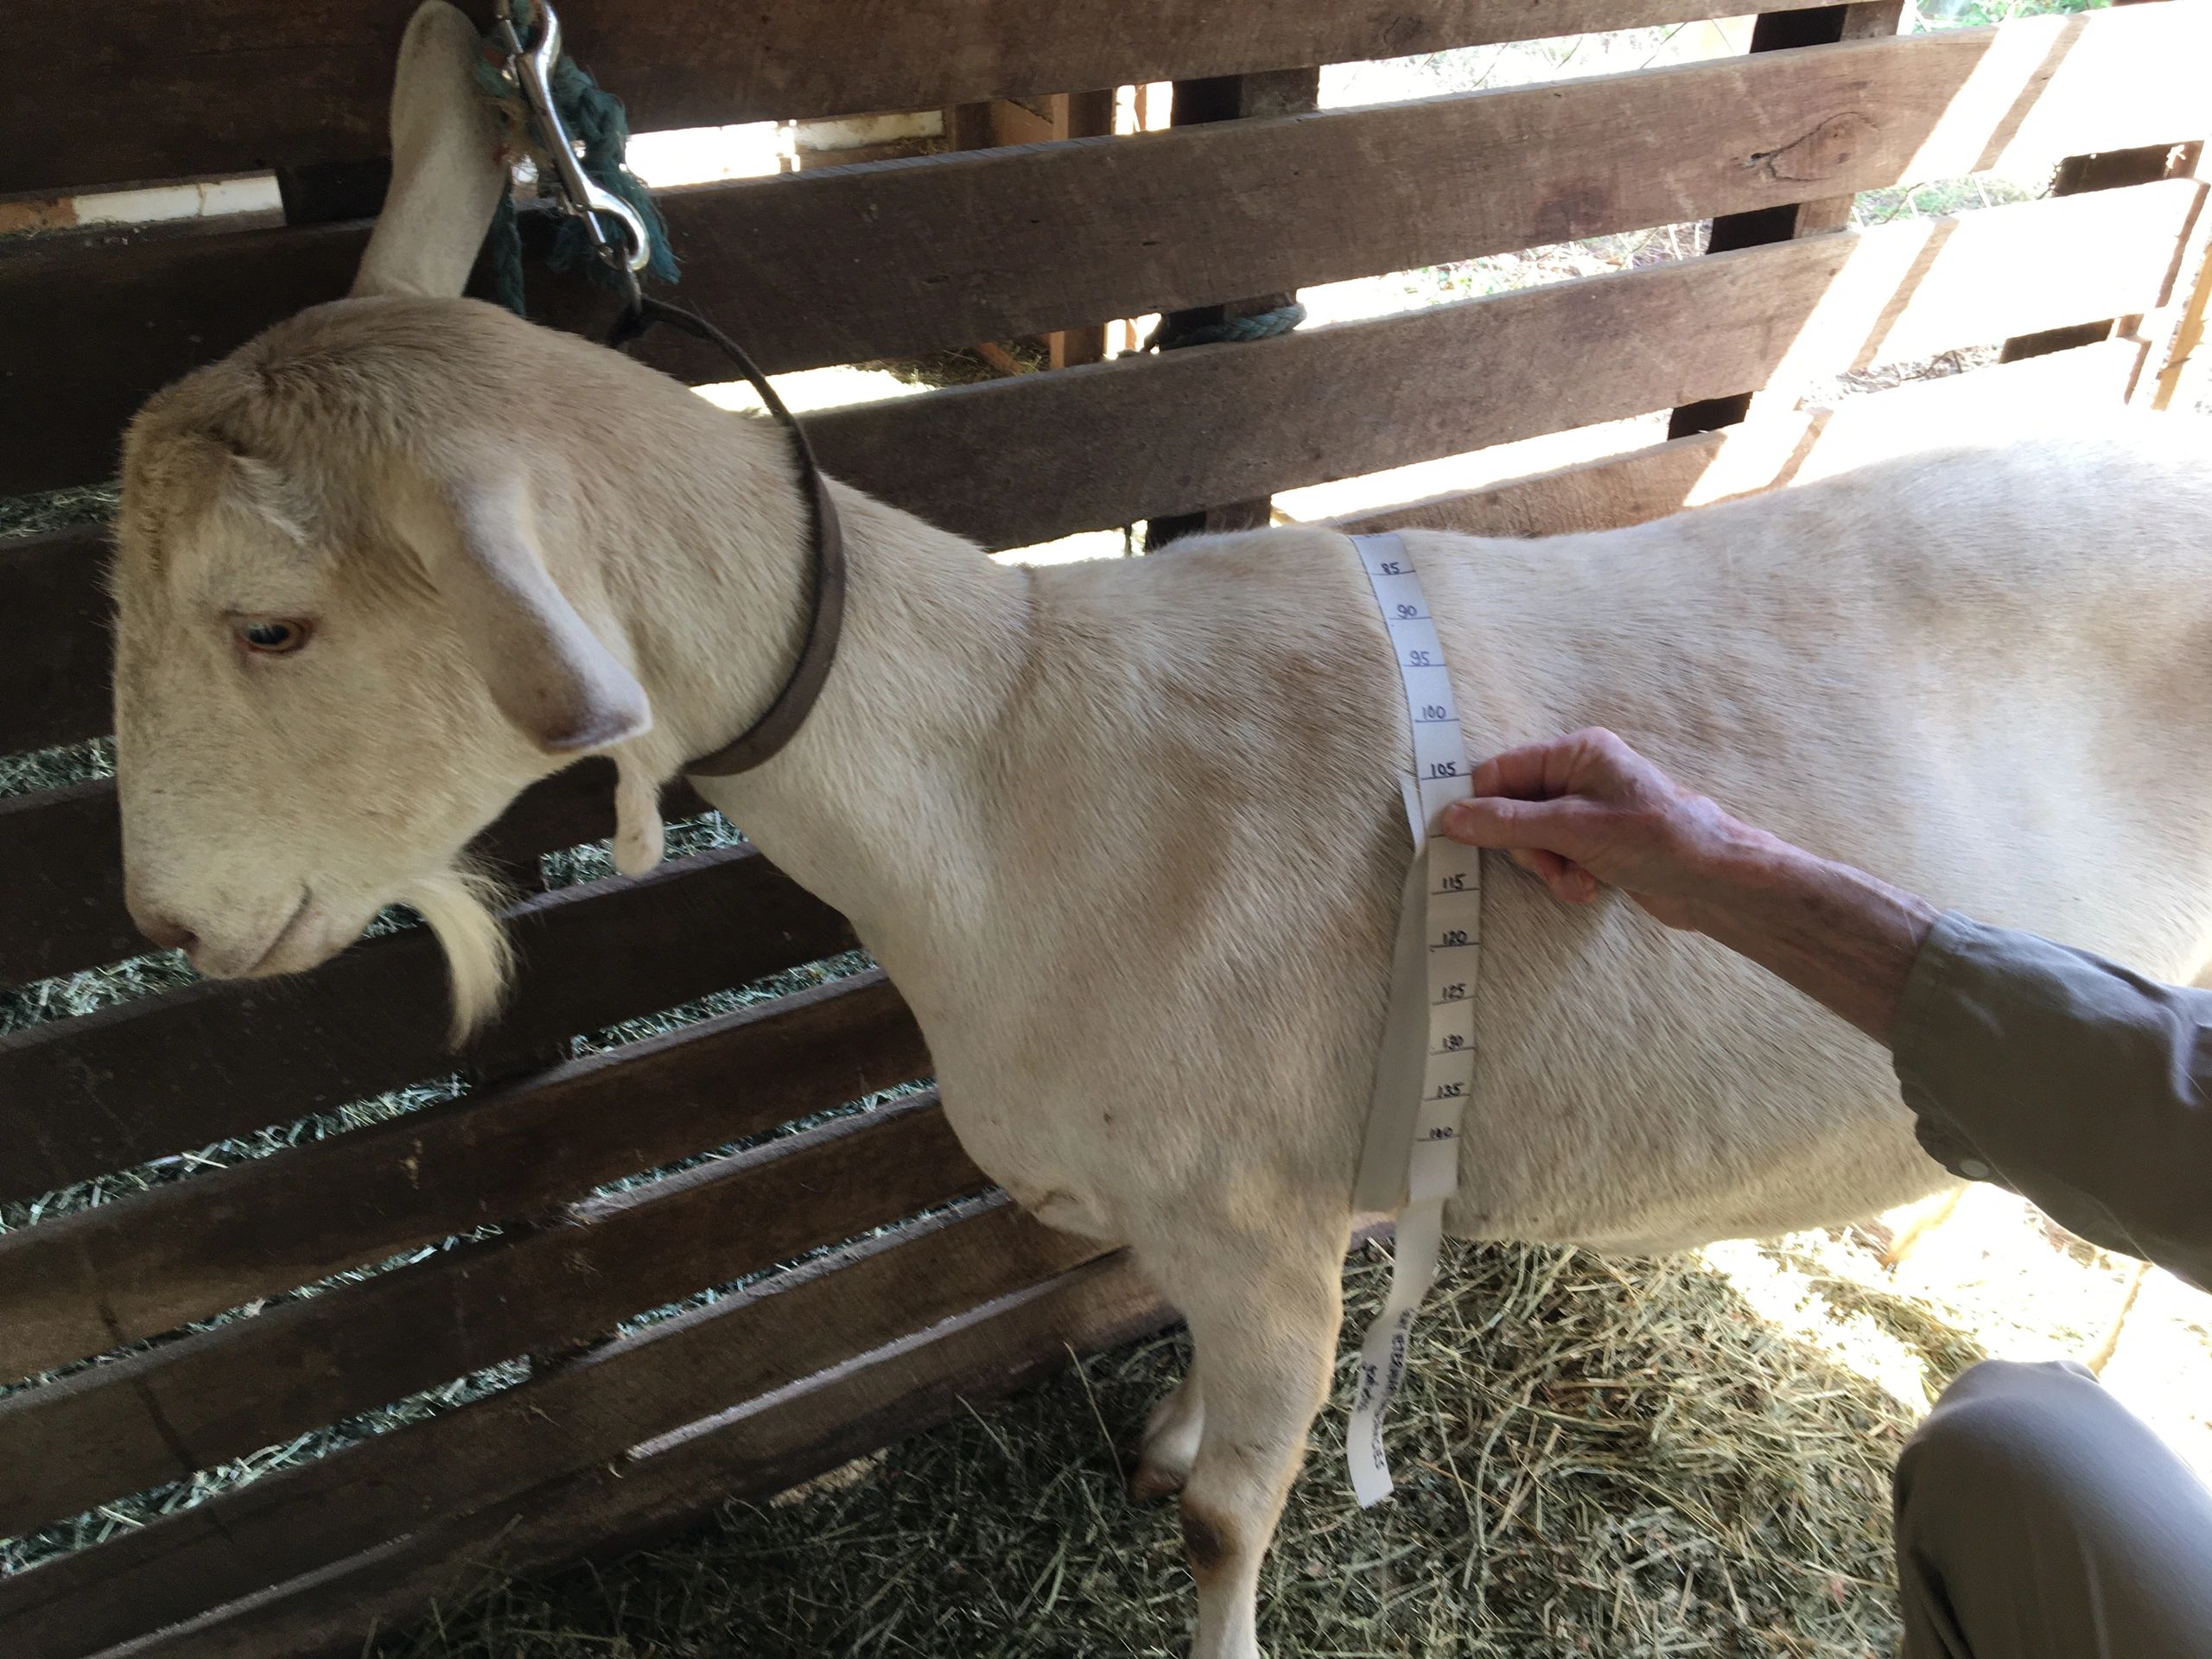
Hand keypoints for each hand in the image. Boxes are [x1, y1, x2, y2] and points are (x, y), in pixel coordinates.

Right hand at [1437, 727, 1751, 928]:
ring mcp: (1591, 810)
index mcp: (1576, 753)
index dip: (1483, 807)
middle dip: (1528, 847)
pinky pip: (1560, 857)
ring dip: (1549, 868)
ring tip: (1576, 881)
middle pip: (1515, 810)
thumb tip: (1450, 818)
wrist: (1714, 882)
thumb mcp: (1571, 829)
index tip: (1471, 840)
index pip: (1502, 772)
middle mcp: (1581, 775)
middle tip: (1550, 865)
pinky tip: (1589, 889)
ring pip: (1535, 840)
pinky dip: (1567, 877)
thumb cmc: (1653, 838)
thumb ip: (1507, 824)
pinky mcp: (1600, 843)